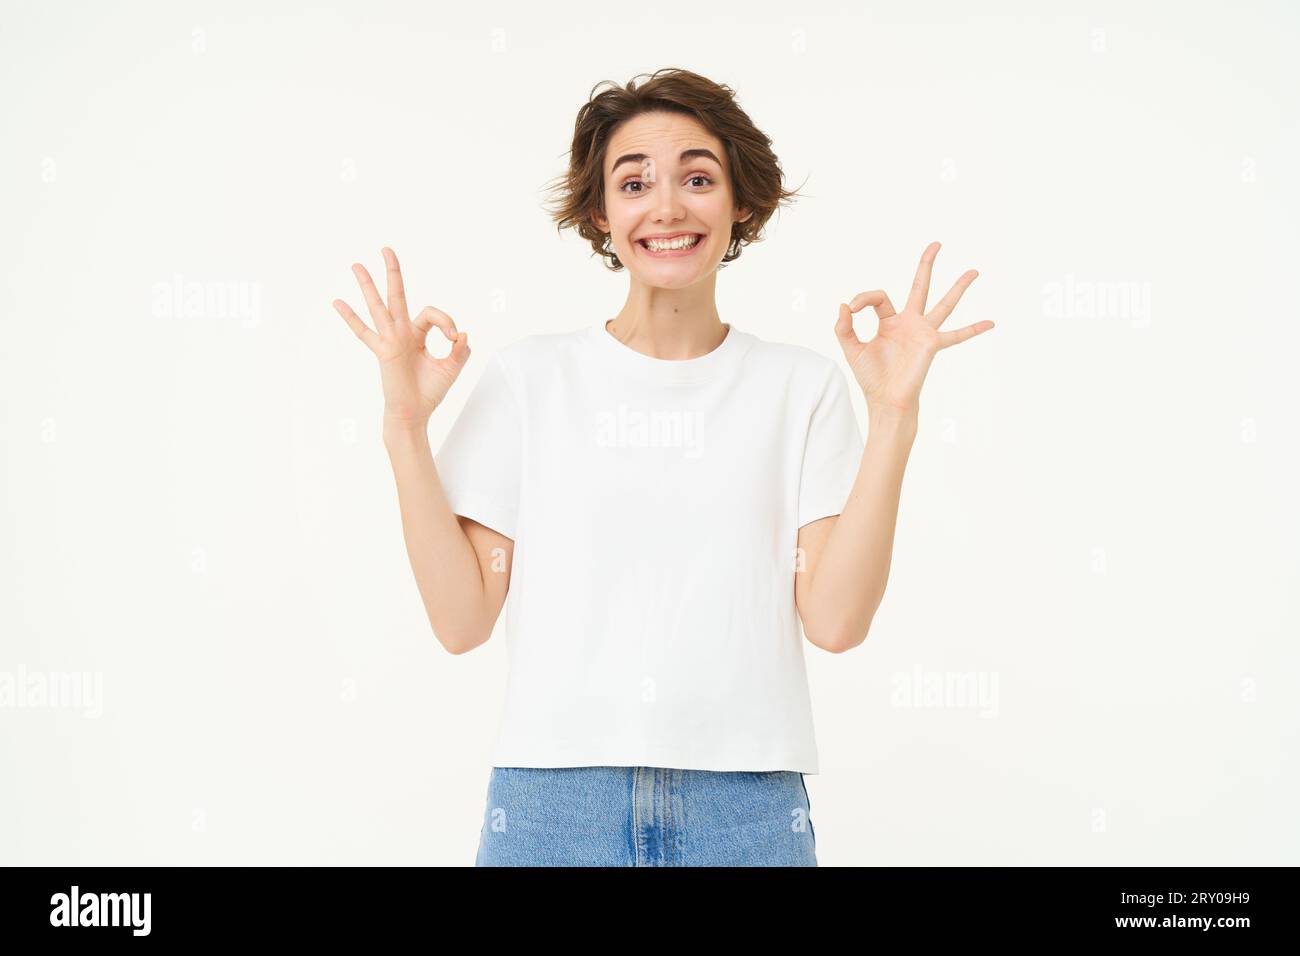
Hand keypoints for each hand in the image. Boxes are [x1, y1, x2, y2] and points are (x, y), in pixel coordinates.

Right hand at [332, 247, 468, 425]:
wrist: (415, 413)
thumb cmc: (429, 392)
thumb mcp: (451, 368)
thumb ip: (460, 351)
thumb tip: (464, 334)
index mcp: (418, 334)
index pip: (431, 313)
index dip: (446, 321)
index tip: (455, 338)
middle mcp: (402, 333)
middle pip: (397, 295)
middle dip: (393, 272)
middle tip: (387, 249)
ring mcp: (390, 340)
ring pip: (378, 306)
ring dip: (368, 285)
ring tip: (356, 264)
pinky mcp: (383, 351)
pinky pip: (364, 332)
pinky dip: (350, 318)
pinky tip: (336, 302)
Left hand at [835, 241, 992, 415]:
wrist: (885, 400)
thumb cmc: (871, 378)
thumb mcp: (852, 349)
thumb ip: (844, 327)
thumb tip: (844, 305)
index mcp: (889, 322)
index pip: (878, 297)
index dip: (863, 298)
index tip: (852, 308)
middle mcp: (909, 323)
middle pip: (919, 287)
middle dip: (927, 265)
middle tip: (937, 244)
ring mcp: (923, 332)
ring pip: (944, 304)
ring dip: (959, 287)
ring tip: (974, 271)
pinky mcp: (931, 344)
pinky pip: (956, 335)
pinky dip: (974, 329)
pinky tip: (991, 322)